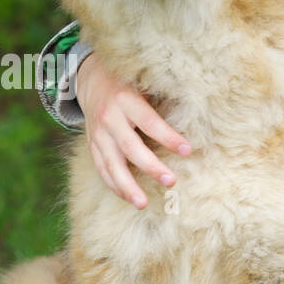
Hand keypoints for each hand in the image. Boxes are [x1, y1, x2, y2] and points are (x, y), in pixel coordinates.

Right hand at [73, 51, 190, 208]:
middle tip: (171, 181)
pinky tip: (128, 197)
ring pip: (111, 164)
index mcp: (125, 100)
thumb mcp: (142, 83)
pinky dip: (114, 185)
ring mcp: (97, 134)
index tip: (187, 150)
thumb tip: (192, 117)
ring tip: (142, 203)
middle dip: (151, 167)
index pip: (150, 123)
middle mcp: (109, 118)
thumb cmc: (126, 82)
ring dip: (127, 186)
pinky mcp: (92, 145)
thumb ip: (160, 100)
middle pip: (131, 148)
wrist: (90, 80)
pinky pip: (102, 169)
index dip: (168, 138)